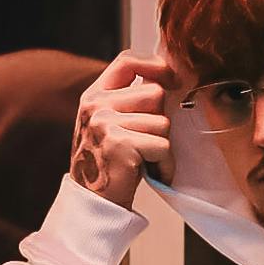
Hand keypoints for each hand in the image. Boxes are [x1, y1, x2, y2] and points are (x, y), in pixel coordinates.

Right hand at [69, 55, 174, 209]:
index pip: (127, 61)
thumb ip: (127, 100)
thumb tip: (168, 76)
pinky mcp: (120, 144)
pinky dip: (164, 164)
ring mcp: (105, 124)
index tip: (171, 79)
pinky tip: (152, 173)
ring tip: (148, 161)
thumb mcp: (108, 124)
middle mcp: (96, 105)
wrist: (93, 203)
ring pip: (162, 122)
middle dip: (160, 120)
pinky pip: (162, 145)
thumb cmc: (109, 163)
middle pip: (155, 93)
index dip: (154, 65)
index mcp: (94, 96)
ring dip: (163, 147)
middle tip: (148, 143)